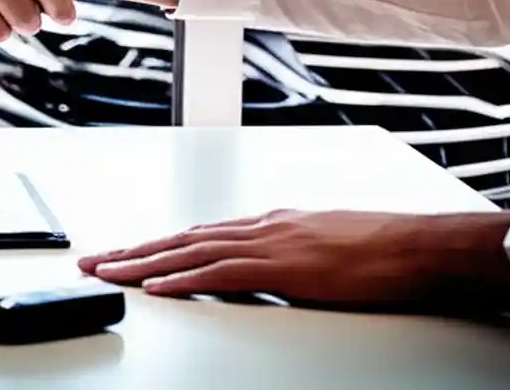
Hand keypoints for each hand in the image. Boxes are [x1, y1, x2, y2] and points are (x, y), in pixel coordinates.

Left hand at [78, 209, 509, 312]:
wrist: (416, 245)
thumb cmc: (379, 246)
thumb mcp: (320, 242)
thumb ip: (286, 252)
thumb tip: (263, 267)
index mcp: (267, 222)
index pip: (197, 234)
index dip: (157, 244)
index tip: (125, 252)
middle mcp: (258, 226)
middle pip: (180, 238)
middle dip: (132, 250)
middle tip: (93, 260)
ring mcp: (267, 243)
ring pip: (188, 252)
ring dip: (142, 263)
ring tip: (106, 272)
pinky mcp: (280, 266)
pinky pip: (220, 273)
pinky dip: (183, 279)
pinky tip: (156, 286)